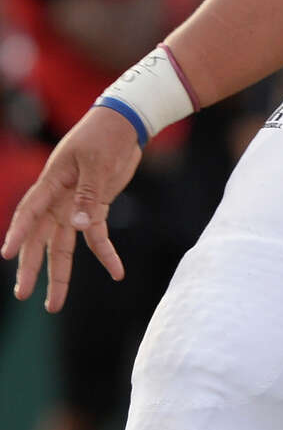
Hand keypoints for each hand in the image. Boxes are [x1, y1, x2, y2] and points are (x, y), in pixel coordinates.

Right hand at [0, 107, 140, 311]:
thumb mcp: (97, 162)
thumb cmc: (105, 135)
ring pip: (63, 245)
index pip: (30, 211)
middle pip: (41, 238)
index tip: (7, 254)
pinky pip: (98, 237)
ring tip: (53, 304)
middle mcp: (59, 199)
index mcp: (52, 182)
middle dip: (32, 266)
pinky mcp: (96, 209)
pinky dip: (106, 255)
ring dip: (60, 274)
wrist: (125, 124)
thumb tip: (79, 227)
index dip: (19, 232)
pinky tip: (117, 272)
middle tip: (22, 294)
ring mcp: (76, 206)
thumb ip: (89, 195)